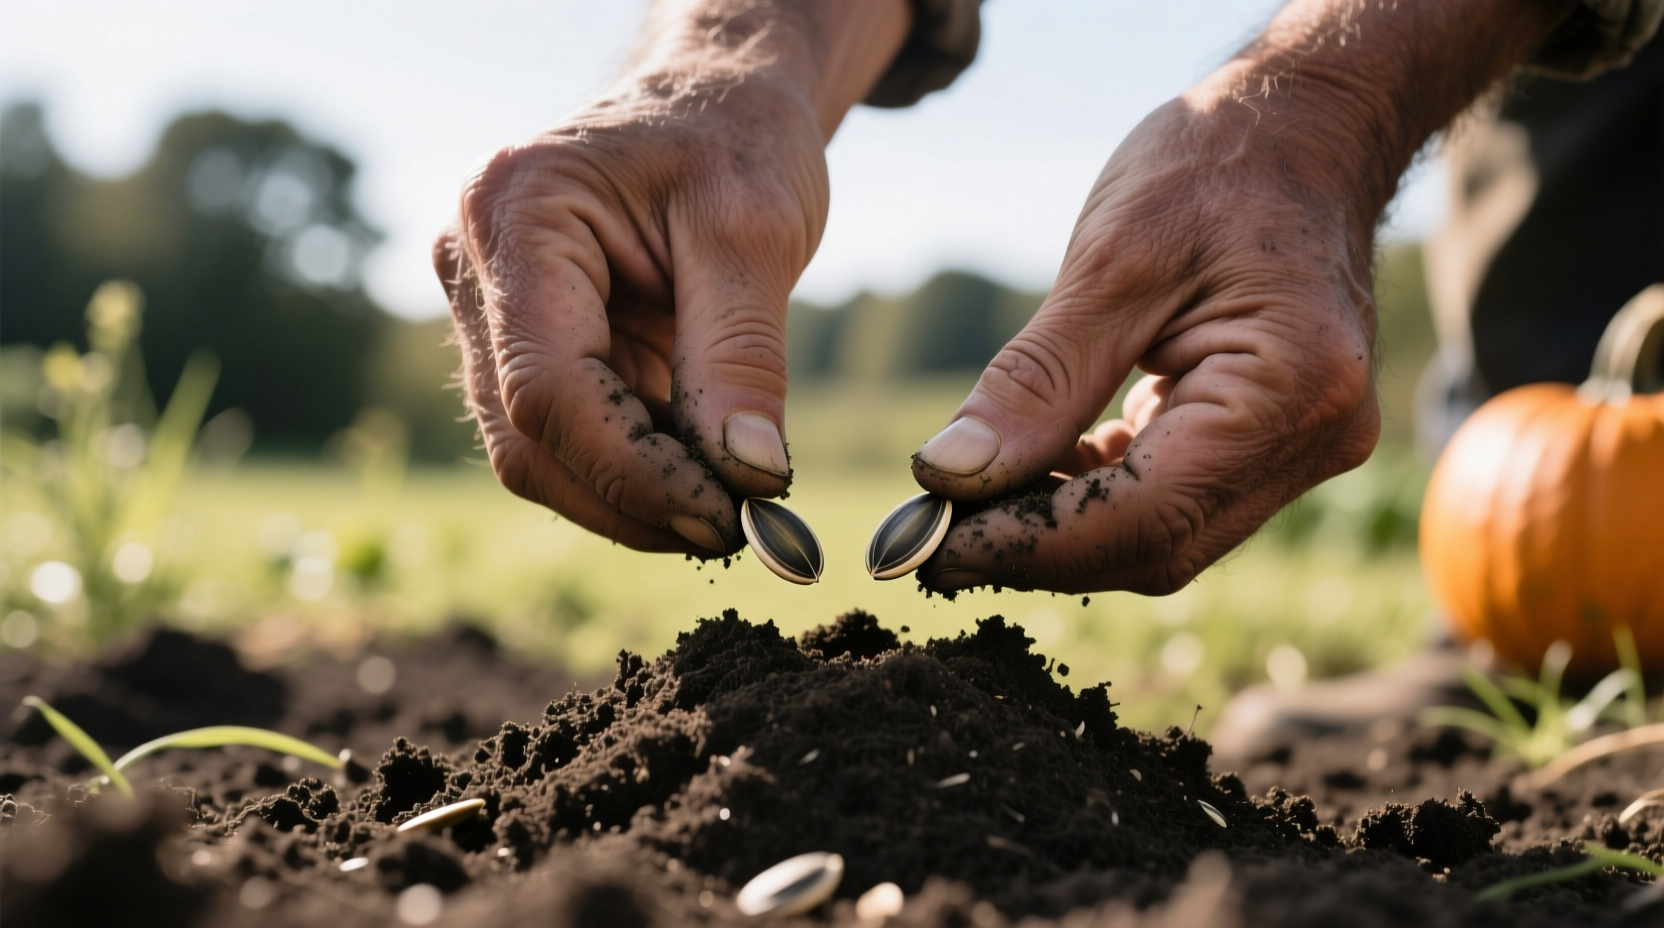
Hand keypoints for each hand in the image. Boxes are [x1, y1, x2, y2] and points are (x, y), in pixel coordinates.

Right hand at [435, 0, 907, 554]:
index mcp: (515, 213)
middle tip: (736, 530)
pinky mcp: (523, 346)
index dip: (634, 469)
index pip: (547, 385)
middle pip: (526, 435)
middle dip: (632, 499)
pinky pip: (566, 438)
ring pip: (535, 453)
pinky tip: (700, 477)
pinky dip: (634, 472)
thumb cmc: (734, 139)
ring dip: (631, 499)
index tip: (727, 514)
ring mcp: (490, 311)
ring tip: (728, 509)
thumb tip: (746, 479)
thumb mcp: (756, 230)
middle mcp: (476, 268)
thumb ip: (742, 355)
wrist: (714, 102)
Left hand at [910, 0, 1577, 593]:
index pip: (1143, 519)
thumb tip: (948, 477)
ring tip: (971, 498)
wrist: (1305, 127)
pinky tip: (1038, 463)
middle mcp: (1314, 439)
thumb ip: (1034, 381)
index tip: (928, 546)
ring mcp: (1302, 447)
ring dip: (1061, 527)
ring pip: (1164, 535)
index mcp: (1290, 391)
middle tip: (932, 530)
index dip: (1027, 546)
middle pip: (1157, 546)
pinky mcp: (1274, 442)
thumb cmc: (1216, 167)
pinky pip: (1175, 499)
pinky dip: (1098, 495)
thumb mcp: (1111, 259)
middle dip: (1037, 547)